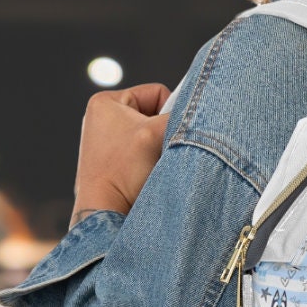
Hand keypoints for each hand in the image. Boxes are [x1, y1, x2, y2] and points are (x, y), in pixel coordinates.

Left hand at [69, 82, 171, 228]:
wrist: (105, 214)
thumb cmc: (123, 173)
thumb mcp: (156, 134)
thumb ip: (180, 117)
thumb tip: (203, 113)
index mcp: (106, 102)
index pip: (157, 92)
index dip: (171, 112)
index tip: (167, 135)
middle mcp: (104, 119)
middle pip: (156, 116)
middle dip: (164, 134)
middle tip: (160, 152)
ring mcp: (108, 142)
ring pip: (153, 138)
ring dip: (160, 151)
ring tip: (152, 167)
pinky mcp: (115, 163)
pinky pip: (145, 155)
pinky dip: (152, 164)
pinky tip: (146, 177)